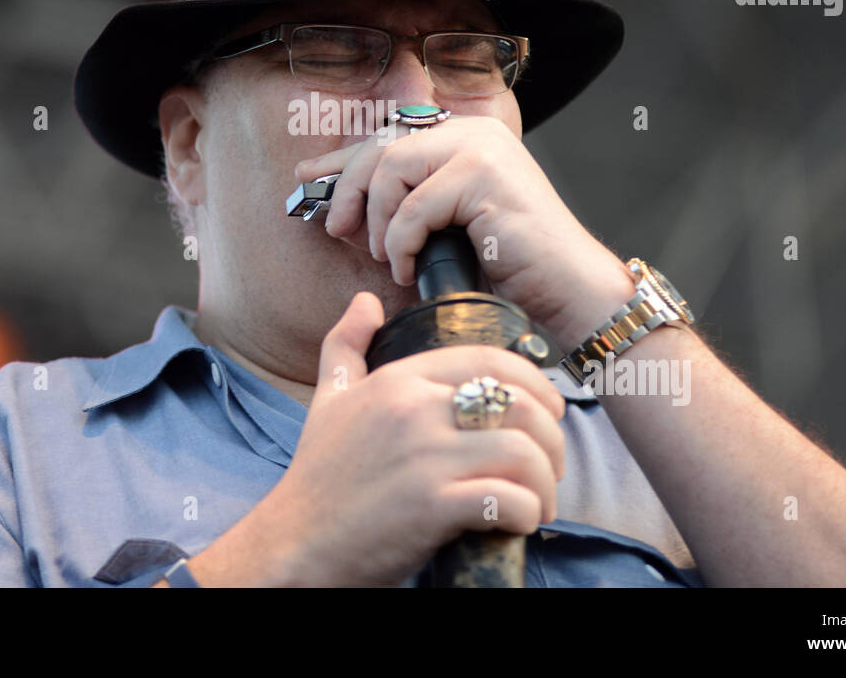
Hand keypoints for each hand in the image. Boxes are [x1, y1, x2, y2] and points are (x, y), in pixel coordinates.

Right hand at [260, 292, 566, 586]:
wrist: (294, 544)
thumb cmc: (317, 476)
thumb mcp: (328, 399)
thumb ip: (346, 346)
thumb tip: (364, 302)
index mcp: (399, 380)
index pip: (491, 360)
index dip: (535, 383)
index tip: (548, 410)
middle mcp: (415, 409)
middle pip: (520, 405)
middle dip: (551, 438)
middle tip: (549, 467)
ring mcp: (425, 457)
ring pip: (523, 453)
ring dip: (545, 482)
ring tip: (540, 501)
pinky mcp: (432, 506)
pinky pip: (508, 500)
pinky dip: (526, 513)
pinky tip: (519, 522)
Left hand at [294, 116, 634, 349]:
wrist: (567, 292)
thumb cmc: (511, 268)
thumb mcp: (445, 229)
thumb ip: (404, 207)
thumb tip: (341, 206)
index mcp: (465, 135)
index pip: (388, 136)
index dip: (342, 159)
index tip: (307, 179)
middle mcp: (473, 130)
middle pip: (381, 146)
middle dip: (349, 190)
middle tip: (339, 230)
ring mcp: (480, 147)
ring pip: (392, 168)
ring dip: (379, 220)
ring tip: (388, 256)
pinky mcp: (483, 173)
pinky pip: (414, 205)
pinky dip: (401, 242)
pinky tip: (409, 268)